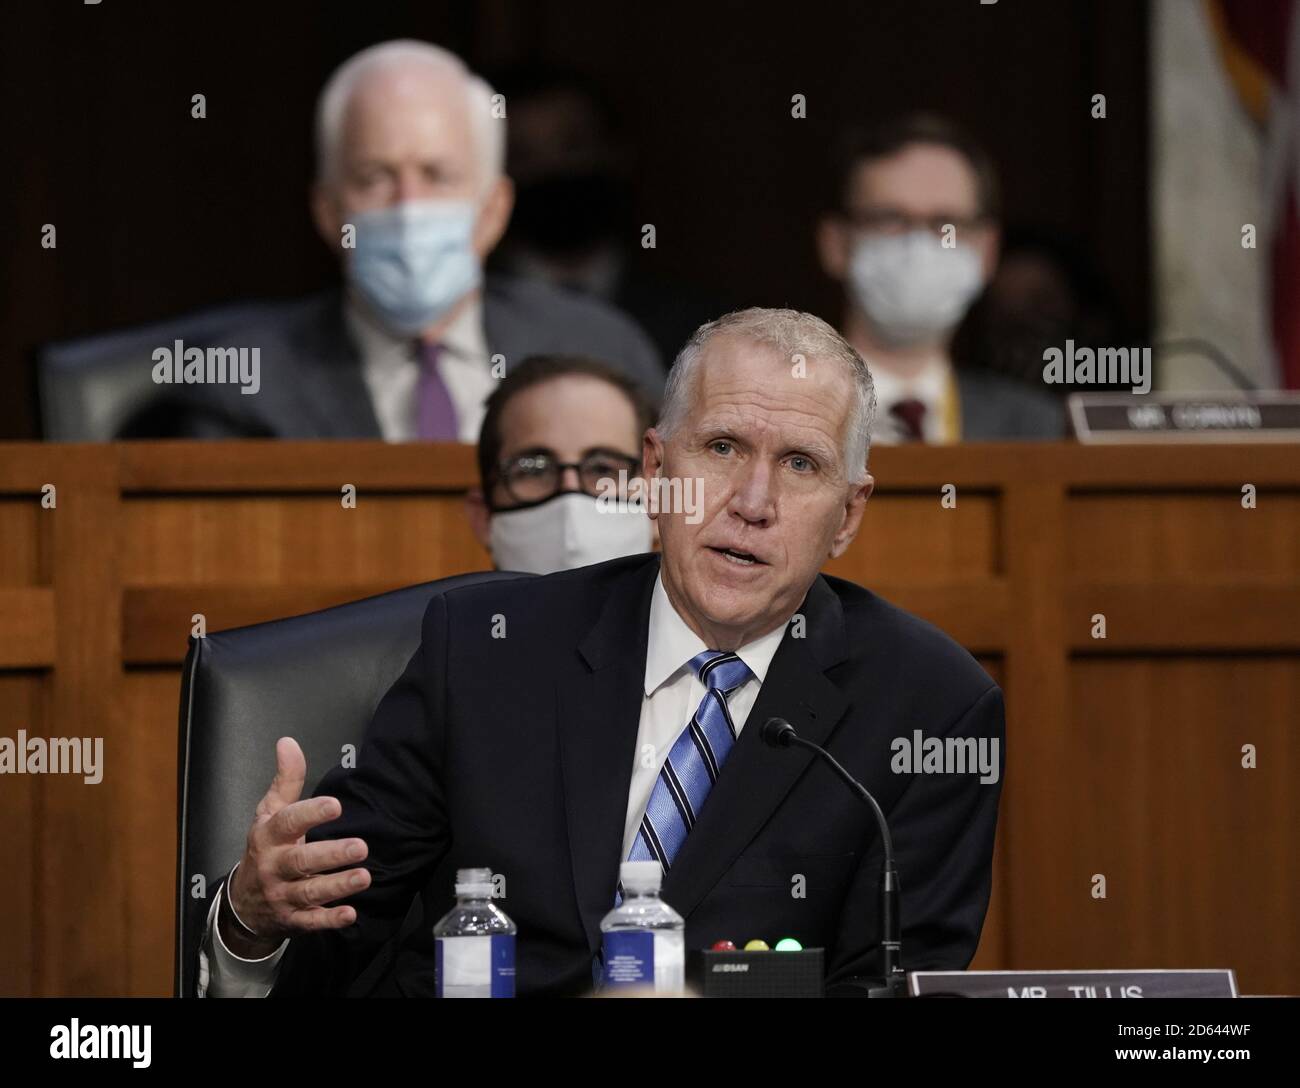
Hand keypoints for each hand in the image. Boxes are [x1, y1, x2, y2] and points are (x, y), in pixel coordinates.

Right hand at [219, 737, 369, 957]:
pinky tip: (351, 914)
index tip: (335, 805)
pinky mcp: (294, 918)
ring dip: (337, 886)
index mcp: (269, 836)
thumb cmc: (266, 847)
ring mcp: (283, 894)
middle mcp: (275, 866)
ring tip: (365, 877)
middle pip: (302, 860)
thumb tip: (288, 742)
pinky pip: (312, 921)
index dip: (310, 814)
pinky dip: (330, 920)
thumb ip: (286, 780)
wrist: (243, 902)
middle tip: (361, 847)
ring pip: (310, 892)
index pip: (288, 822)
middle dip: (331, 855)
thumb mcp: (270, 811)